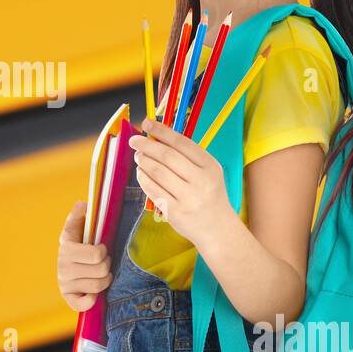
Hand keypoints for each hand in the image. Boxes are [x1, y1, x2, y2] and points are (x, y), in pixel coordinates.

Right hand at [56, 200, 111, 311]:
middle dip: (107, 265)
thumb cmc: (81, 241)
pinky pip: (83, 304)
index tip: (102, 248)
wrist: (70, 261)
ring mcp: (64, 283)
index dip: (103, 251)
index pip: (96, 255)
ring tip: (103, 273)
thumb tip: (83, 204)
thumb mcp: (80, 225)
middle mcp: (62, 266)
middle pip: (101, 271)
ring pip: (97, 287)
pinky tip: (94, 293)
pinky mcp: (67, 297)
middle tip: (105, 261)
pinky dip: (92, 300)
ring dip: (105, 280)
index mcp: (66, 245)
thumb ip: (80, 214)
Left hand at [130, 118, 235, 248]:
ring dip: (143, 161)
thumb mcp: (208, 171)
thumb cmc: (209, 194)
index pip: (181, 142)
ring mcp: (188, 197)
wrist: (217, 228)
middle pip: (166, 156)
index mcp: (209, 165)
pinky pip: (153, 190)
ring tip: (138, 157)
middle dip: (147, 145)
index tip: (146, 123)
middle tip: (135, 141)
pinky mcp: (175, 212)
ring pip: (157, 172)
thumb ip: (187, 155)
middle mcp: (200, 180)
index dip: (161, 131)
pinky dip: (143, 178)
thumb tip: (157, 137)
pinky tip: (141, 173)